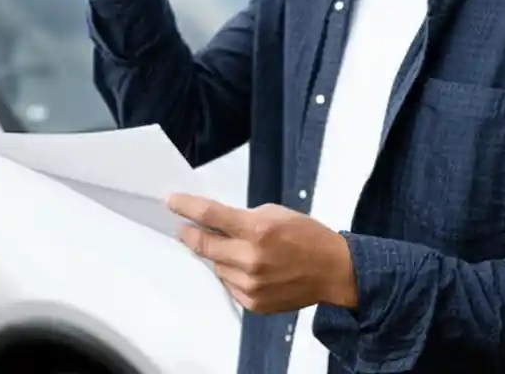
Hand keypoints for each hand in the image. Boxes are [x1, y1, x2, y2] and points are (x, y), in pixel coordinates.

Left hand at [167, 193, 357, 314]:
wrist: (333, 271)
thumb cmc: (307, 237)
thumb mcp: (275, 213)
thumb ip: (242, 218)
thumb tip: (213, 221)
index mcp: (257, 230)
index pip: (210, 215)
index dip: (186, 207)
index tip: (171, 202)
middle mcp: (250, 259)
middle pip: (203, 245)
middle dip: (190, 234)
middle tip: (184, 228)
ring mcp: (250, 284)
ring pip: (215, 265)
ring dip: (218, 255)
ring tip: (239, 249)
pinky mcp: (252, 302)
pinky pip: (228, 284)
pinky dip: (231, 273)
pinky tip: (249, 267)